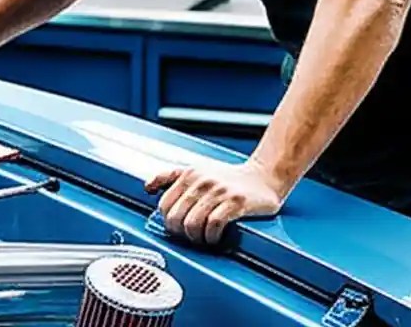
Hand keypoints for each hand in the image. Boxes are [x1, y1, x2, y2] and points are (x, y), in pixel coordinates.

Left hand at [144, 158, 286, 245]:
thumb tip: (147, 187)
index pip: (164, 205)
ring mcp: (219, 191)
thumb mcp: (197, 171)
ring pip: (192, 224)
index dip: (169, 222)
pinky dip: (211, 237)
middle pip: (176, 218)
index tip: (179, 228)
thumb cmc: (230, 179)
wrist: (264, 177)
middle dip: (181, 233)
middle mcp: (202, 180)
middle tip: (191, 237)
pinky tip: (215, 237)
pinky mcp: (236, 202)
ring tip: (203, 239)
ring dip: (197, 238)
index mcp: (189, 174)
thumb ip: (171, 177)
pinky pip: (213, 225)